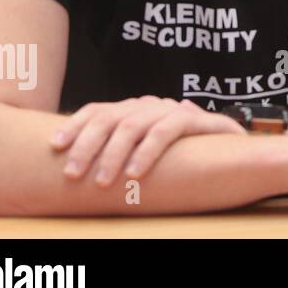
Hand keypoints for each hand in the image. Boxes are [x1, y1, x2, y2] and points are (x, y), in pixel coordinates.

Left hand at [50, 96, 245, 185]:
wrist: (233, 148)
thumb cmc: (182, 155)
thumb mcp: (144, 150)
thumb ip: (120, 150)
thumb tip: (76, 166)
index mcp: (134, 110)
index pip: (98, 110)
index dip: (75, 125)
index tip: (55, 146)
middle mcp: (150, 105)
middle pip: (109, 118)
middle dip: (87, 146)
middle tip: (72, 174)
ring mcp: (172, 110)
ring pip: (133, 125)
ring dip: (113, 154)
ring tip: (102, 181)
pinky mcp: (195, 120)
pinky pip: (166, 132)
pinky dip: (147, 152)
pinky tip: (136, 173)